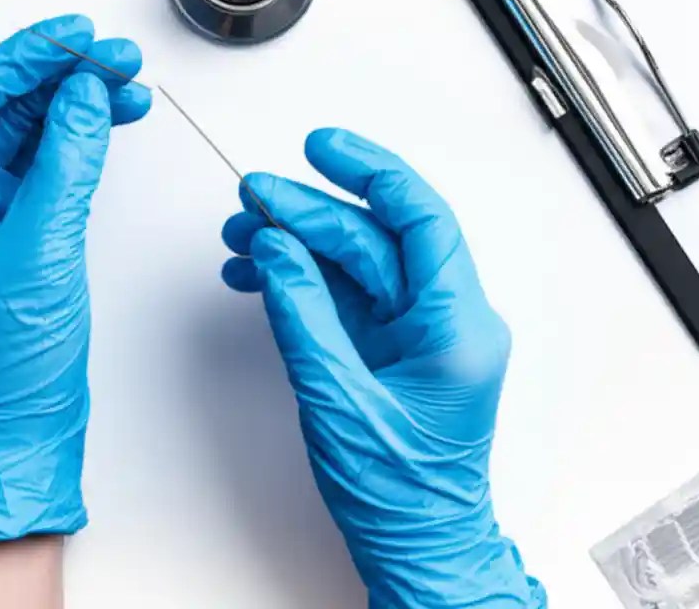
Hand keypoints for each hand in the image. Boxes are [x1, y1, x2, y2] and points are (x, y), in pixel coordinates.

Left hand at [0, 15, 150, 541]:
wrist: (18, 431)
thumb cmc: (2, 367)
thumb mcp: (38, 255)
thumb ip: (64, 167)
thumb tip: (83, 99)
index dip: (22, 59)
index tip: (72, 39)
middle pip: (0, 108)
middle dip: (59, 75)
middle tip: (113, 57)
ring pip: (29, 132)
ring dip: (78, 103)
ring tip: (127, 82)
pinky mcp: (20, 229)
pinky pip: (49, 165)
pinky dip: (84, 141)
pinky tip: (114, 120)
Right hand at [221, 129, 545, 607]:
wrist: (415, 549)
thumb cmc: (400, 496)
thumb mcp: (339, 400)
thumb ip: (304, 316)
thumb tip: (276, 249)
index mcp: (458, 329)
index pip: (421, 220)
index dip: (371, 173)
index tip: (322, 148)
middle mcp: (446, 323)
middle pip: (376, 240)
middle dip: (310, 213)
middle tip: (251, 199)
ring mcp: (418, 337)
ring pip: (357, 265)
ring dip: (298, 246)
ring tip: (241, 238)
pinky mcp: (392, 352)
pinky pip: (347, 298)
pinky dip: (302, 283)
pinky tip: (260, 276)